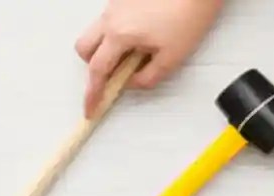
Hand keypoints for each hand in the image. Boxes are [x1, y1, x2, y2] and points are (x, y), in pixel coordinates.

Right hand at [76, 0, 223, 117]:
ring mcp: (113, 5)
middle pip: (84, 49)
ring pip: (93, 32)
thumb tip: (131, 83)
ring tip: (133, 54)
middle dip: (95, 67)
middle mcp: (110, 17)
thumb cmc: (188, 18)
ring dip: (104, 49)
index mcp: (120, 34)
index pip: (98, 70)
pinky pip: (107, 20)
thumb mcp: (171, 58)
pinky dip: (115, 33)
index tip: (90, 108)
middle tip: (117, 76)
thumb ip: (147, 77)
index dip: (93, 93)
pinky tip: (140, 35)